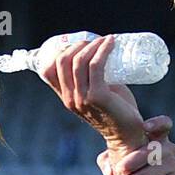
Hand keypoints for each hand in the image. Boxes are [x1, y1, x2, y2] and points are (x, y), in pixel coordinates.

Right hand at [38, 34, 145, 151]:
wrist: (127, 135)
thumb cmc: (116, 111)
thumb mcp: (95, 94)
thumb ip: (93, 80)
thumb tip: (100, 55)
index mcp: (65, 97)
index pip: (47, 71)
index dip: (58, 52)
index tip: (77, 44)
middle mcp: (69, 98)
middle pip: (62, 61)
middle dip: (77, 44)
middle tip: (94, 41)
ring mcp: (82, 98)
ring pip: (79, 61)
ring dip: (92, 45)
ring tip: (105, 40)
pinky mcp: (98, 96)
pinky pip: (96, 66)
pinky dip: (103, 50)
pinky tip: (111, 43)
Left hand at [96, 115, 174, 174]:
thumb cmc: (132, 173)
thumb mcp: (117, 163)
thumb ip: (108, 160)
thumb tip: (110, 172)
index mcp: (156, 138)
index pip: (164, 124)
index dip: (157, 123)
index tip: (144, 127)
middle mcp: (168, 148)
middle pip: (152, 150)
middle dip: (133, 160)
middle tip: (119, 170)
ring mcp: (174, 164)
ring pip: (152, 169)